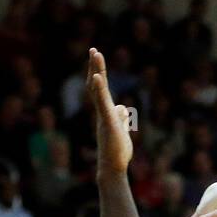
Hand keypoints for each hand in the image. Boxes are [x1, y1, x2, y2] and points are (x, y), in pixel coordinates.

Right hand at [88, 47, 132, 176]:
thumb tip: (123, 108)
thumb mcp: (122, 129)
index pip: (101, 89)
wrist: (112, 167)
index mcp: (106, 112)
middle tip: (93, 49)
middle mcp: (103, 112)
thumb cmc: (117, 151)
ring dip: (96, 71)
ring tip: (95, 54)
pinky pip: (101, 103)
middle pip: (97, 86)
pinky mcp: (108, 122)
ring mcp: (104, 116)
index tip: (97, 57)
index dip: (99, 73)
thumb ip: (121, 117)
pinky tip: (96, 77)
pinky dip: (99, 89)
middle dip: (95, 67)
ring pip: (98, 91)